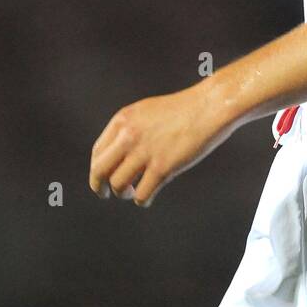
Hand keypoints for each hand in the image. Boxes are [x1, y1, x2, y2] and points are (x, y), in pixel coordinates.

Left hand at [89, 81, 233, 207]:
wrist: (210, 106)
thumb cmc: (184, 109)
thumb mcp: (147, 111)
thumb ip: (130, 129)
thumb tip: (118, 154)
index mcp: (123, 120)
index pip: (97, 153)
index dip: (96, 170)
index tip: (102, 179)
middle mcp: (128, 136)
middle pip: (99, 171)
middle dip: (99, 186)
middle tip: (106, 194)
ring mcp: (145, 152)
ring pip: (118, 185)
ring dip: (124, 193)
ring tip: (133, 192)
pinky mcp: (163, 167)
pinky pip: (142, 193)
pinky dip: (142, 200)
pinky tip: (147, 197)